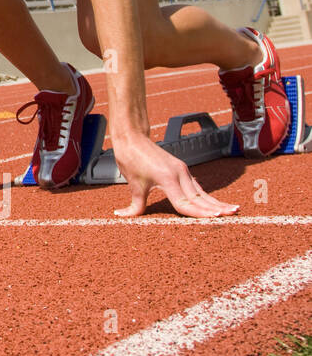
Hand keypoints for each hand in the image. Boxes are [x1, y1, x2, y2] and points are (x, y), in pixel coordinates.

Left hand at [112, 135, 239, 217]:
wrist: (132, 137)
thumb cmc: (131, 158)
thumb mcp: (132, 183)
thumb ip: (134, 204)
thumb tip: (123, 216)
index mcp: (167, 178)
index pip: (185, 202)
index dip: (199, 213)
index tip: (215, 218)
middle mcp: (179, 174)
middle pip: (199, 197)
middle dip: (217, 207)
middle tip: (233, 215)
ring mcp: (182, 170)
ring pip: (201, 191)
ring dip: (216, 202)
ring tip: (233, 210)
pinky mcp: (181, 168)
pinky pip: (196, 186)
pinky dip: (206, 196)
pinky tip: (215, 203)